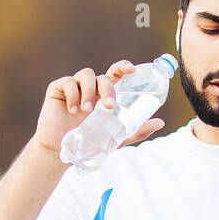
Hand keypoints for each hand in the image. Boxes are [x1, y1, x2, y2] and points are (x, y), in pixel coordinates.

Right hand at [34, 59, 164, 154]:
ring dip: (89, 92)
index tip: (131, 70)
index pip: (115, 74)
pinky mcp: (57, 88)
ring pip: (86, 75)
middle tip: (109, 107)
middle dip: (108, 89)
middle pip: (103, 77)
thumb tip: (161, 122)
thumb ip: (136, 130)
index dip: (123, 67)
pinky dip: (72, 95)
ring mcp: (74, 87)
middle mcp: (90, 87)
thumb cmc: (88, 142)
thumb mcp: (115, 137)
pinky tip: (72, 111)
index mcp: (103, 94)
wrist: (60, 152)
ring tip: (86, 112)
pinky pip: (68, 82)